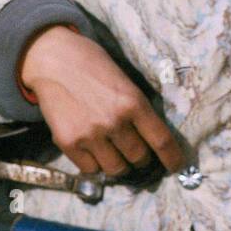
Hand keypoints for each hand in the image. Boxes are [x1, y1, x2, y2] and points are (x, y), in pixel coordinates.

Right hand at [20, 26, 186, 177]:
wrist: (55, 60)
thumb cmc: (95, 67)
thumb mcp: (127, 84)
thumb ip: (138, 110)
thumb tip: (152, 140)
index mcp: (134, 103)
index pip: (161, 140)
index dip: (172, 158)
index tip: (176, 167)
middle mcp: (114, 121)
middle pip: (139, 158)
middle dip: (141, 157)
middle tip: (135, 150)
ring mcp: (90, 134)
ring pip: (116, 169)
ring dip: (119, 164)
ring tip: (114, 152)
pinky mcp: (68, 143)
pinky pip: (90, 169)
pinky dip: (95, 164)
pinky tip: (94, 150)